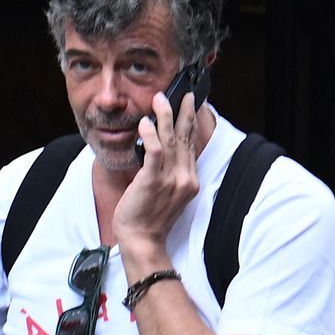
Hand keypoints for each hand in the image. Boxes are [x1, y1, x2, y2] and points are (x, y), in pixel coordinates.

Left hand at [115, 87, 201, 256]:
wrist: (142, 240)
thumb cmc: (150, 219)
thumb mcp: (167, 194)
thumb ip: (171, 173)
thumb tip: (162, 150)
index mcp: (189, 180)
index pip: (191, 145)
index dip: (190, 124)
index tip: (188, 106)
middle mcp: (184, 178)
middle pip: (186, 138)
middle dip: (184, 112)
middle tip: (183, 94)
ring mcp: (170, 179)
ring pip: (171, 139)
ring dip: (165, 116)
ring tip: (160, 99)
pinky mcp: (153, 181)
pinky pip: (155, 151)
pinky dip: (150, 134)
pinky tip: (146, 123)